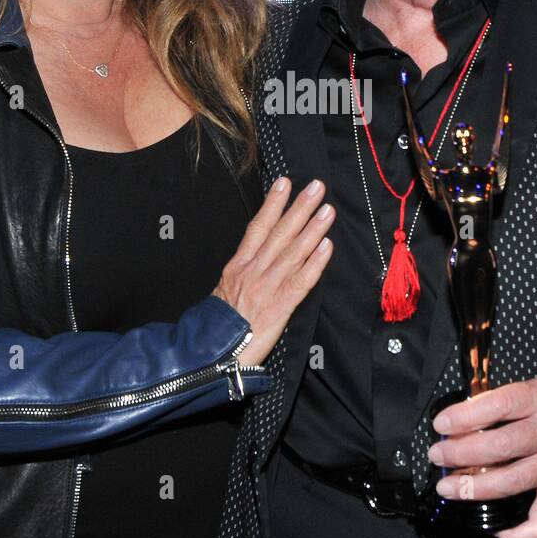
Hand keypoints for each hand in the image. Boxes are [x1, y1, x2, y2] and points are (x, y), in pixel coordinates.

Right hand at [212, 177, 333, 366]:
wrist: (209, 354)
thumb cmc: (217, 327)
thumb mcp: (224, 293)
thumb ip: (243, 275)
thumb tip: (256, 261)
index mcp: (238, 266)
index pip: (258, 227)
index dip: (272, 204)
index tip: (284, 183)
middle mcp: (253, 271)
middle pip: (279, 233)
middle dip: (299, 208)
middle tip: (316, 186)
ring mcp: (267, 287)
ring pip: (294, 251)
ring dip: (312, 228)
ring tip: (327, 210)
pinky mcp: (280, 306)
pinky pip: (302, 280)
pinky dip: (316, 262)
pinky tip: (327, 246)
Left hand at [427, 377, 536, 537]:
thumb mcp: (534, 389)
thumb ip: (500, 401)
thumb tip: (455, 423)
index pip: (501, 404)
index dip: (466, 416)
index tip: (441, 425)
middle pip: (503, 445)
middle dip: (461, 453)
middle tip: (439, 456)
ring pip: (514, 481)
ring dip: (474, 488)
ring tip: (448, 487)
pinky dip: (518, 533)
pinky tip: (495, 529)